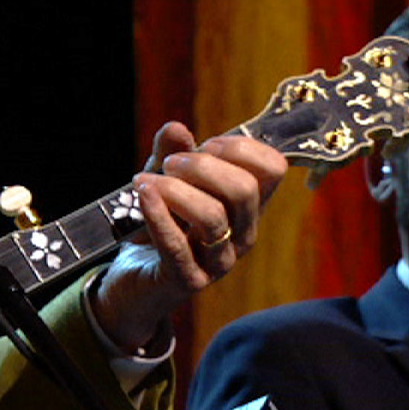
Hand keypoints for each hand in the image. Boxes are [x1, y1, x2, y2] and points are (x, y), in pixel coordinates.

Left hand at [92, 122, 286, 352]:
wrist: (136, 277)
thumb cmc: (158, 225)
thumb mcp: (163, 182)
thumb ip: (170, 154)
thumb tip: (176, 129)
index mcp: (246, 206)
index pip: (272, 169)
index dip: (240, 148)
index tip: (207, 144)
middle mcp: (241, 234)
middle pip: (244, 190)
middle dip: (202, 166)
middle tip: (170, 164)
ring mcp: (218, 261)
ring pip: (212, 217)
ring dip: (175, 190)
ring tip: (144, 181)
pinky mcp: (188, 281)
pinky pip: (177, 247)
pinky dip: (158, 216)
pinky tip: (143, 195)